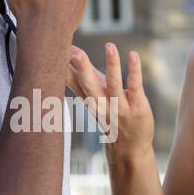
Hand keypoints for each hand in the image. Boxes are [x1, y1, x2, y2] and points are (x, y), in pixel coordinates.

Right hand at [66, 42, 154, 161]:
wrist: (130, 148)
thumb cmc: (111, 115)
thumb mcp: (94, 96)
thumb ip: (82, 74)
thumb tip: (70, 50)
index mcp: (88, 100)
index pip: (74, 83)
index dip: (64, 69)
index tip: (56, 52)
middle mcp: (101, 105)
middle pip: (89, 86)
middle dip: (82, 69)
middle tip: (74, 52)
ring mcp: (120, 107)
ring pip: (114, 84)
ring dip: (111, 65)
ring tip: (109, 46)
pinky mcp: (138, 107)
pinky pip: (135, 87)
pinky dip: (134, 71)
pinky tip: (133, 55)